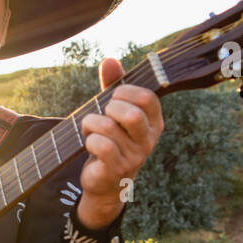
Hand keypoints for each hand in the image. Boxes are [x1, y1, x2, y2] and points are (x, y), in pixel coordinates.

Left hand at [76, 58, 163, 228]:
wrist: (105, 182)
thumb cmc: (111, 140)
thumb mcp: (114, 112)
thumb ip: (112, 86)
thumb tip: (109, 60)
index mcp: (153, 122)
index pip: (148, 98)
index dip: (126, 91)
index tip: (113, 96)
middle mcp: (148, 140)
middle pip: (132, 113)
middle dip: (110, 107)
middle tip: (102, 113)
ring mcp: (134, 157)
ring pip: (109, 127)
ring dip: (92, 123)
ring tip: (90, 128)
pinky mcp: (116, 170)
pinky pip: (100, 145)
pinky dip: (89, 139)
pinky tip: (89, 142)